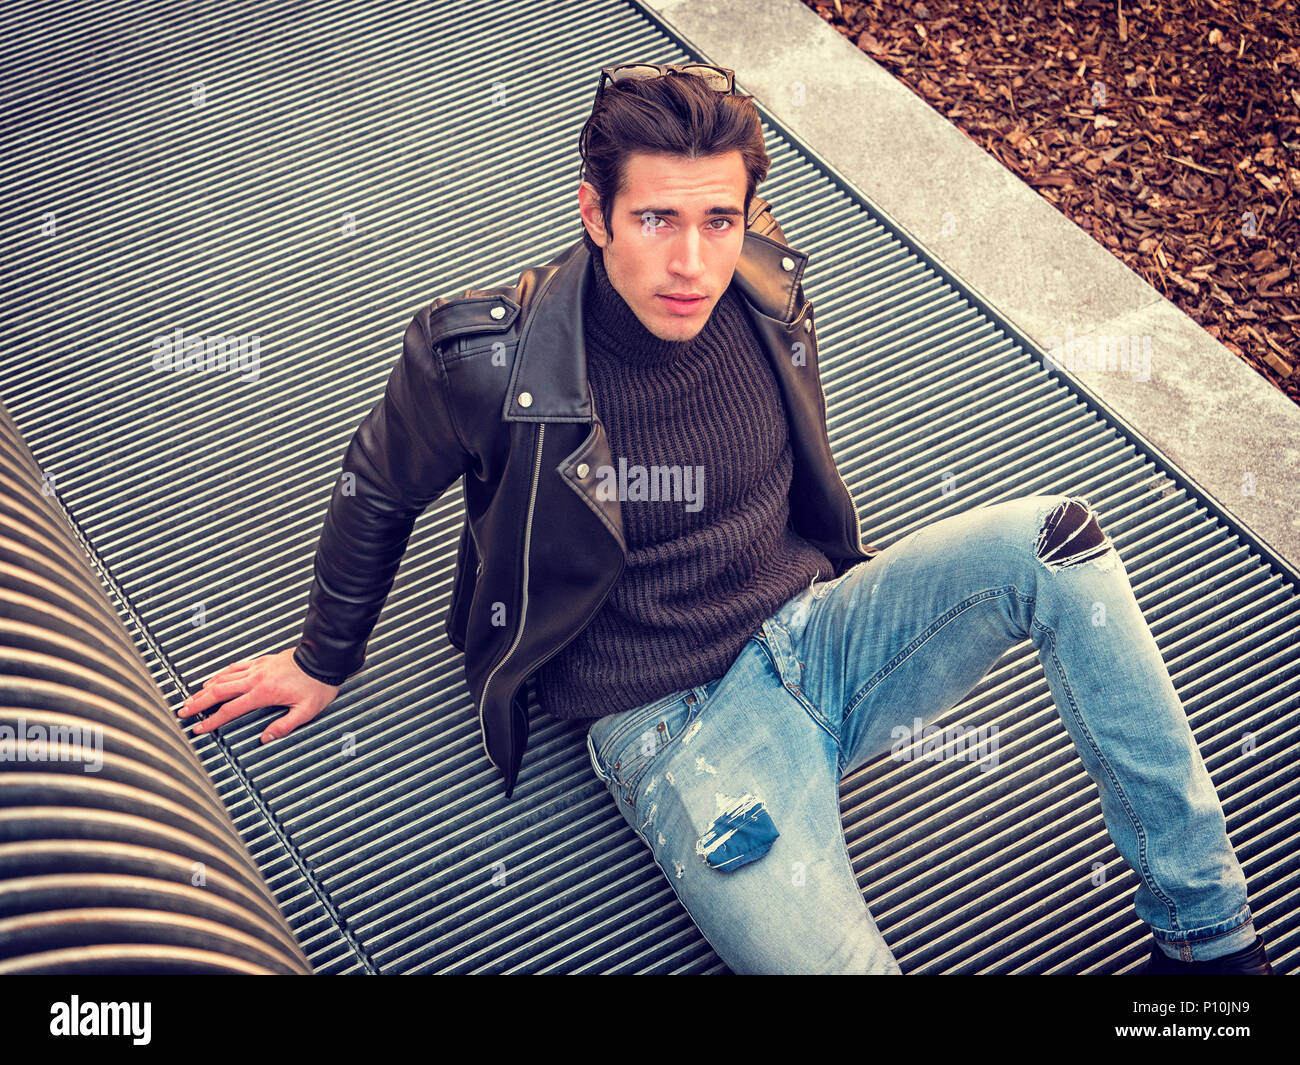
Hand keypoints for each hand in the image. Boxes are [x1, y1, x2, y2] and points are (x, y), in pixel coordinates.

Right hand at [177, 646, 340, 743]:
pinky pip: (234, 667)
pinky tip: (212, 679)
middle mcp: (255, 679)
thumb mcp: (306, 711)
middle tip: (182, 711)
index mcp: (263, 693)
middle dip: (198, 702)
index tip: (199, 728)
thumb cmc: (317, 685)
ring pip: (223, 678)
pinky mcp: (260, 661)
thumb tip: (266, 739)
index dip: (213, 720)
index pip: (230, 710)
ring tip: (190, 698)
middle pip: (219, 691)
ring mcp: (256, 668)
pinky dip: (220, 674)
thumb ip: (285, 725)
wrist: (324, 658)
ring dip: (204, 688)